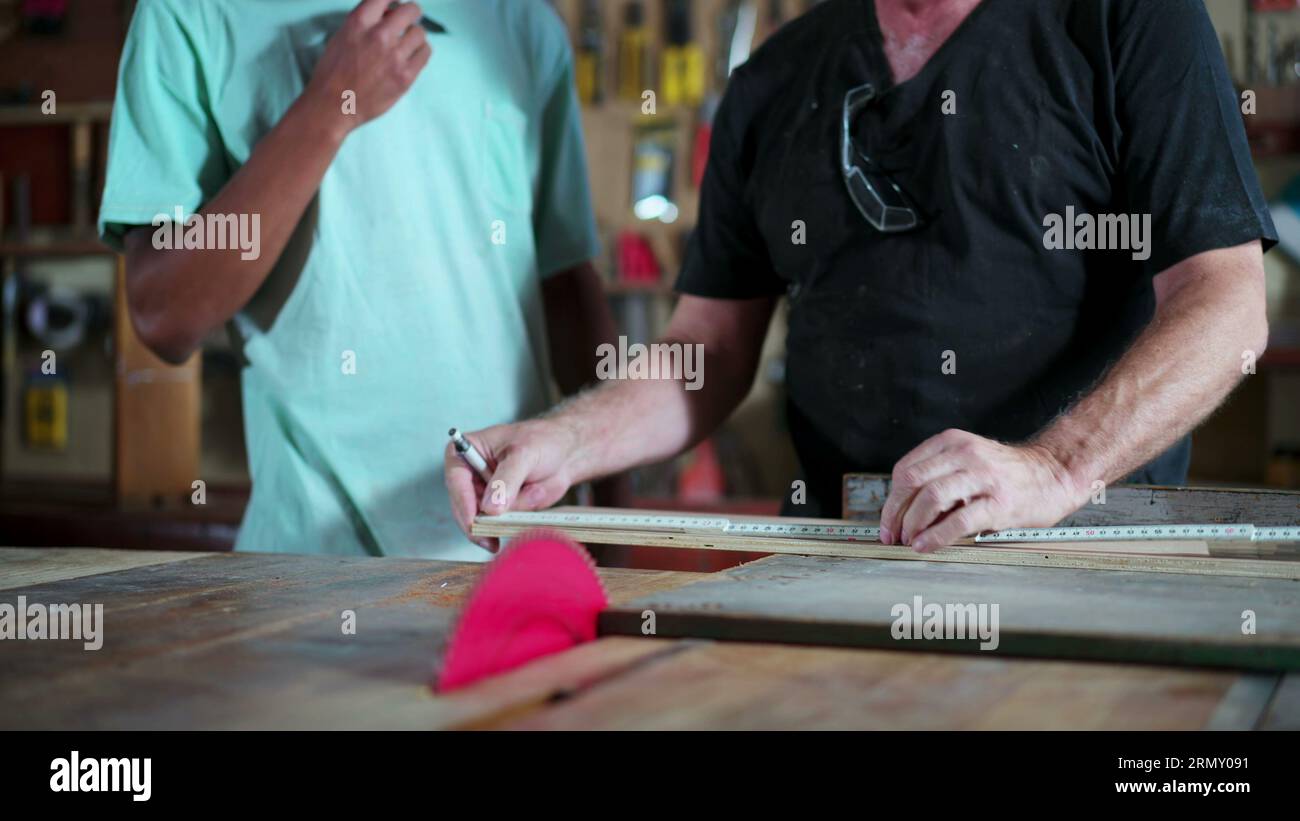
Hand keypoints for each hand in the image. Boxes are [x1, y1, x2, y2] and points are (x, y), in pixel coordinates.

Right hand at [302, 0, 431, 138]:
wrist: (332, 106)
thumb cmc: (332, 73)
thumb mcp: (341, 37)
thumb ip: (364, 23)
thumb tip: (387, 15)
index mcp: (359, 22)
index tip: (394, 5)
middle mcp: (379, 35)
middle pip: (411, 10)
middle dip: (409, 14)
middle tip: (406, 23)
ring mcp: (395, 56)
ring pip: (420, 32)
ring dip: (414, 35)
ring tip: (407, 44)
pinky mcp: (406, 76)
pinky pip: (425, 53)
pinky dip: (420, 51)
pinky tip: (412, 56)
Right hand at [443, 418, 582, 548]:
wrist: (565, 453)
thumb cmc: (541, 441)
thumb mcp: (524, 454)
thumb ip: (507, 479)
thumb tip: (489, 508)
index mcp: (465, 451)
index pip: (456, 480)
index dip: (463, 503)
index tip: (473, 523)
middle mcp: (469, 476)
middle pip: (463, 508)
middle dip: (481, 523)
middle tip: (491, 540)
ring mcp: (484, 495)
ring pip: (484, 520)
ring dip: (506, 518)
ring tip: (533, 494)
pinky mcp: (498, 510)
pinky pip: (501, 525)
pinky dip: (516, 521)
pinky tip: (531, 505)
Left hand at [879, 429, 1087, 552]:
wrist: (1054, 474)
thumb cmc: (1006, 473)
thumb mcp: (967, 461)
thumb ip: (938, 477)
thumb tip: (902, 513)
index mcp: (951, 442)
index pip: (906, 470)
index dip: (891, 500)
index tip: (887, 522)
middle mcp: (965, 454)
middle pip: (912, 482)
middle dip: (895, 513)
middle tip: (892, 536)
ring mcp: (983, 477)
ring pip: (931, 497)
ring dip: (912, 524)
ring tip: (909, 541)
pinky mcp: (999, 502)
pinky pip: (958, 520)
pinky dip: (935, 536)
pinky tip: (926, 545)